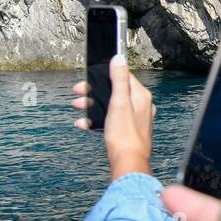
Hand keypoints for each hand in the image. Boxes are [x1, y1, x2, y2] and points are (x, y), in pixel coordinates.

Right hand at [73, 55, 154, 178]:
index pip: (123, 76)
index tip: (89, 77)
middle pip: (114, 90)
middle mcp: (140, 105)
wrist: (127, 162)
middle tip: (79, 92)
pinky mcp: (125, 129)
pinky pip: (108, 119)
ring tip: (79, 107)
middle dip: (94, 91)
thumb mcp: (119, 103)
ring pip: (109, 105)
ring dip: (91, 105)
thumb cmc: (125, 136)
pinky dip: (96, 119)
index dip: (104, 75)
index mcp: (141, 96)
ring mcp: (133, 118)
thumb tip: (119, 59)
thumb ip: (119, 79)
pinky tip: (84, 123)